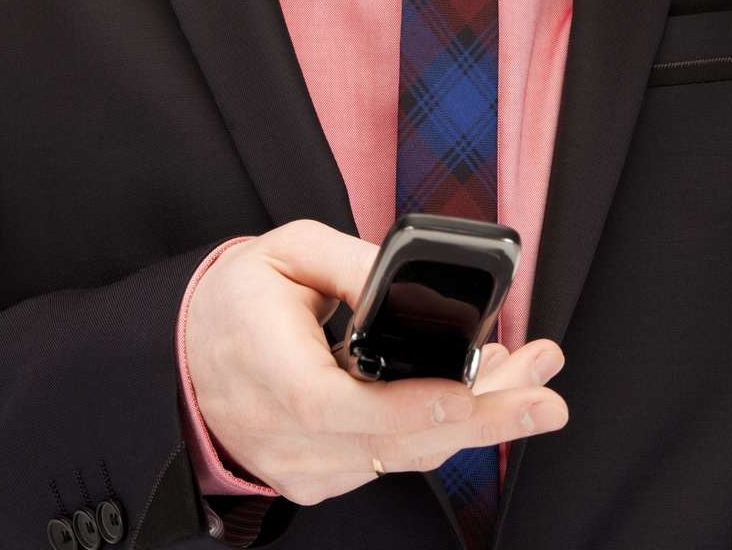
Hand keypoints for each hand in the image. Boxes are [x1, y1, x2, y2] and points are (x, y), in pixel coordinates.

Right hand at [185, 218, 567, 506]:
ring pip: (406, 456)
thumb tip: (411, 278)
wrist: (184, 358)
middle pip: (401, 443)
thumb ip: (350, 261)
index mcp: (278, 381)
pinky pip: (390, 460)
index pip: (352, 410)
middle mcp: (293, 441)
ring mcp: (307, 470)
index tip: (475, 393)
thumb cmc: (236, 300)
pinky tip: (479, 393)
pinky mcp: (320, 479)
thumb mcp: (287, 252)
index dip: (418, 409)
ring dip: (477, 419)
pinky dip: (438, 430)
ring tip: (531, 375)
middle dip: (486, 419)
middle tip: (547, 395)